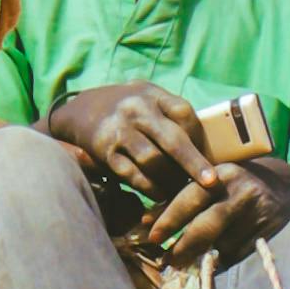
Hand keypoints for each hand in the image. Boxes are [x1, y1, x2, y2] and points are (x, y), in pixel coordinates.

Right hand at [46, 79, 211, 216]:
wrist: (77, 111)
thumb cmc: (126, 109)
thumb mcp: (146, 98)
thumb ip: (170, 114)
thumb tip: (208, 146)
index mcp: (151, 94)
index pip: (184, 113)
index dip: (200, 137)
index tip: (211, 156)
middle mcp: (135, 109)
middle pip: (173, 139)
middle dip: (195, 164)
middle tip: (212, 183)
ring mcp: (119, 131)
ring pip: (154, 161)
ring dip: (172, 180)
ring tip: (183, 191)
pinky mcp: (104, 152)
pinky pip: (133, 175)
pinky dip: (150, 188)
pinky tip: (161, 194)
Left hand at [137, 151, 289, 264]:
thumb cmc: (242, 185)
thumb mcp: (217, 181)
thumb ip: (186, 196)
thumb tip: (147, 222)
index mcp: (225, 174)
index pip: (191, 197)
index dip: (169, 218)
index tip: (151, 236)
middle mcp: (242, 194)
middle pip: (206, 226)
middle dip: (182, 246)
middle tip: (166, 260)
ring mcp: (258, 217)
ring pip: (220, 245)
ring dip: (200, 257)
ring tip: (182, 261)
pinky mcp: (268, 237)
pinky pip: (237, 256)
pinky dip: (221, 261)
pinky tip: (215, 260)